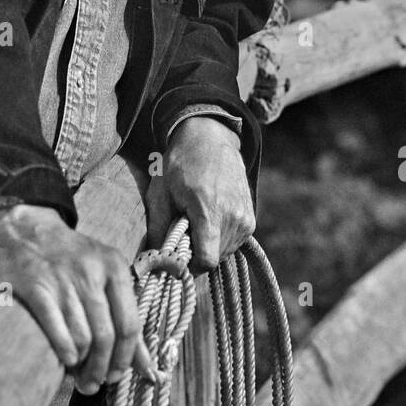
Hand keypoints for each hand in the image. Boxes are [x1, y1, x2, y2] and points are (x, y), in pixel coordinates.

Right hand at [0, 203, 154, 393]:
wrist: (20, 228)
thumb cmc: (66, 258)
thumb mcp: (102, 275)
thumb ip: (125, 317)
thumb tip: (148, 366)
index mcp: (114, 267)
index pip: (130, 324)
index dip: (126, 358)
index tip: (117, 376)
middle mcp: (91, 271)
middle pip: (107, 336)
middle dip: (102, 369)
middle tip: (93, 384)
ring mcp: (63, 278)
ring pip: (82, 337)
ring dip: (82, 365)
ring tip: (77, 374)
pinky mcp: (35, 285)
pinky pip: (57, 329)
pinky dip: (64, 351)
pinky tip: (65, 360)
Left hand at [145, 116, 254, 271]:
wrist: (209, 139)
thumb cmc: (180, 164)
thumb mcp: (159, 192)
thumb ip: (157, 229)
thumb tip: (155, 260)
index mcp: (209, 210)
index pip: (205, 260)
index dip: (187, 267)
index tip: (175, 258)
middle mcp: (233, 216)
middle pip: (213, 259)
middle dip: (195, 254)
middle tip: (182, 234)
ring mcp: (245, 218)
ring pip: (223, 253)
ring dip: (207, 246)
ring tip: (195, 223)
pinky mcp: (251, 219)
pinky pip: (233, 243)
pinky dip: (219, 239)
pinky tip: (208, 219)